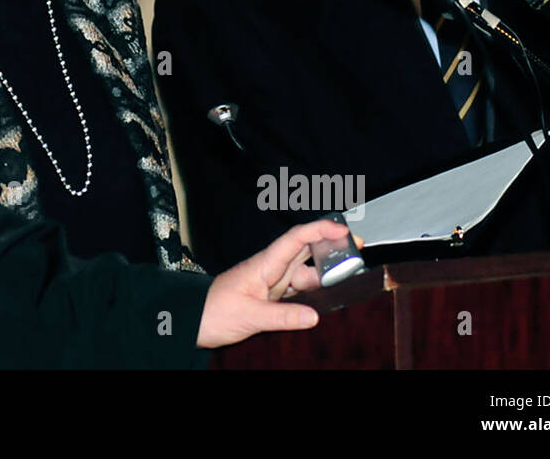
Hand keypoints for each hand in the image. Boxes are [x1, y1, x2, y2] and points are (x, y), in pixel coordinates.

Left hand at [195, 218, 350, 347]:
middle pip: (305, 251)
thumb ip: (282, 316)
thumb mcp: (250, 316)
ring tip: (348, 278)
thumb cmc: (212, 312)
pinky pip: (297, 290)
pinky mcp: (269, 296)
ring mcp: (270, 282)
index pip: (296, 239)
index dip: (320, 230)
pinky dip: (313, 292)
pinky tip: (326, 299)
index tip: (343, 230)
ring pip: (304, 272)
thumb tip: (314, 316)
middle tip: (358, 250)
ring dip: (325, 274)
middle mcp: (270, 269)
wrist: (191, 320)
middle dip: (331, 247)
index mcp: (264, 264)